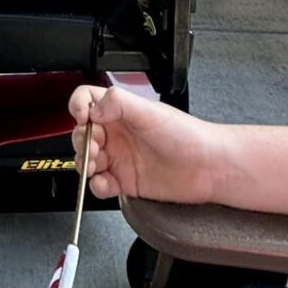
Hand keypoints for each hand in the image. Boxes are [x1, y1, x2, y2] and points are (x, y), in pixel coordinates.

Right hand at [69, 84, 221, 204]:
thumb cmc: (188, 136)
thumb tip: (94, 109)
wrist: (209, 168)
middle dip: (81, 141)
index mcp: (120, 111)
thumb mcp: (150, 111)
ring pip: (86, 160)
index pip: (87, 101)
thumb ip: (118, 103)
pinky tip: (106, 183)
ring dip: (84, 164)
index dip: (78, 107)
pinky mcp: (125, 181)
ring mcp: (120, 158)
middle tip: (94, 148)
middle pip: (81, 133)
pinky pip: (100, 184)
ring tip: (96, 166)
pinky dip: (97, 186)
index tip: (82, 117)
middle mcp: (117, 133)